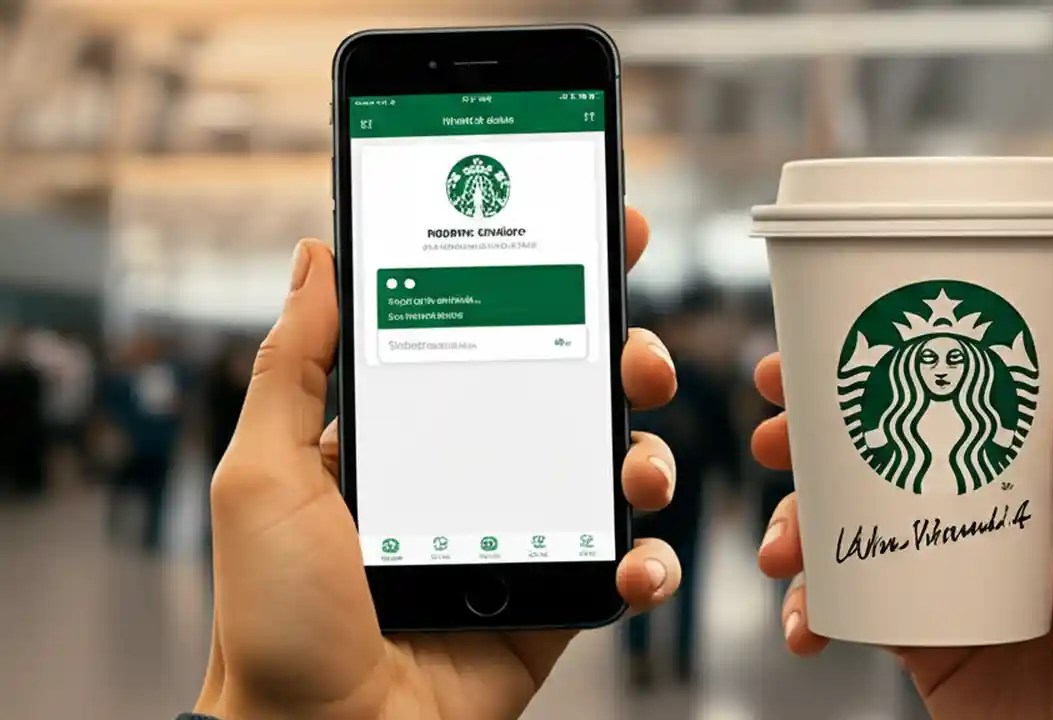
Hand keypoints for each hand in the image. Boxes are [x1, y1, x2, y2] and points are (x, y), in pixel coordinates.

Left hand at [195, 208, 680, 719]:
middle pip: (573, 389)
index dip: (550, 281)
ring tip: (638, 472)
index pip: (491, 333)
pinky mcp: (555, 597)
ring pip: (613, 466)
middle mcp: (476, 469)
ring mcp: (522, 531)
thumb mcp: (263, 475)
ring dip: (648, 453)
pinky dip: (646, 559)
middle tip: (636, 355)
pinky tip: (633, 564)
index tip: (598, 231)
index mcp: (413, 430)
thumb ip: (293, 365)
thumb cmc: (274, 616)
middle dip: (625, 356)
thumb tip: (315, 257)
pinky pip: (621, 562)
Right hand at [754, 352, 1052, 719]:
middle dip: (814, 448)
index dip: (887, 377)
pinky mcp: (917, 635)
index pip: (956, 410)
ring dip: (797, 531)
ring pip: (851, 532)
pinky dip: (812, 612)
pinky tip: (802, 628)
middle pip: (884, 464)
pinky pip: (849, 607)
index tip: (819, 361)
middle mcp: (985, 526)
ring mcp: (944, 580)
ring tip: (777, 554)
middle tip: (770, 439)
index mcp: (1041, 496)